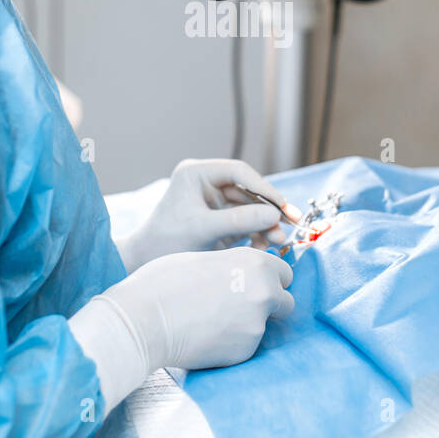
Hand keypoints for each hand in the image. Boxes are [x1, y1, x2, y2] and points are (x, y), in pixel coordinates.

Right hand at [102, 248, 294, 370]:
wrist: (145, 318)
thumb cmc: (164, 281)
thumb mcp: (205, 259)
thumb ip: (233, 266)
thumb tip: (240, 274)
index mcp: (256, 262)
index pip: (284, 273)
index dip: (269, 280)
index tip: (253, 286)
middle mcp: (265, 290)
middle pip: (285, 301)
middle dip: (268, 305)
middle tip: (238, 308)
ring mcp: (257, 323)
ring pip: (264, 326)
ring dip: (247, 326)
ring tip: (212, 322)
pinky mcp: (245, 350)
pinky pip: (246, 347)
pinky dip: (232, 344)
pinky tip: (206, 337)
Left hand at [116, 159, 292, 271]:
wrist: (145, 265)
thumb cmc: (166, 242)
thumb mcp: (204, 229)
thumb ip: (239, 220)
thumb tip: (274, 215)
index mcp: (196, 173)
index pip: (239, 172)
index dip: (264, 187)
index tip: (282, 205)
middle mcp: (207, 184)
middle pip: (248, 190)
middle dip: (269, 209)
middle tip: (293, 222)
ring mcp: (214, 203)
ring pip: (250, 208)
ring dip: (266, 224)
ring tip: (278, 241)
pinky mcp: (219, 221)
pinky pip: (246, 223)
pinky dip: (257, 234)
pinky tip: (265, 246)